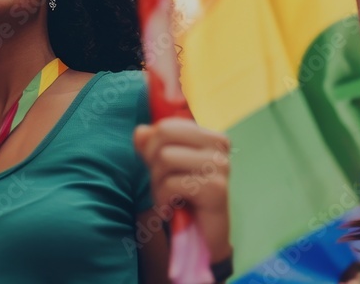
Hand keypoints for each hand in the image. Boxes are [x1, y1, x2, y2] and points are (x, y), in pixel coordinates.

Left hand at [134, 117, 231, 262]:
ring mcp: (220, 165)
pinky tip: (172, 209)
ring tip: (169, 197)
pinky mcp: (216, 188)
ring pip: (165, 157)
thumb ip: (150, 144)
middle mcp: (219, 145)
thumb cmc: (183, 196)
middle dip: (152, 161)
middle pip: (164, 134)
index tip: (159, 166)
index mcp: (208, 135)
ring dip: (157, 183)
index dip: (151, 145)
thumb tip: (140, 131)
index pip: (166, 125)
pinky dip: (163, 199)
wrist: (202, 235)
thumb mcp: (162, 165)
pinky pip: (171, 184)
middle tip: (163, 183)